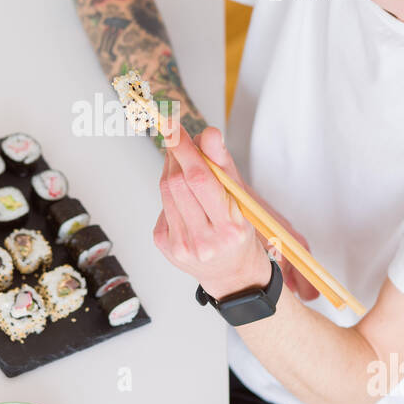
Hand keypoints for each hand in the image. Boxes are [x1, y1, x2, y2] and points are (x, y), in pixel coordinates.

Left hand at [152, 118, 270, 301]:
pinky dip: (171, 195)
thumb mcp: (242, 200)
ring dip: (171, 169)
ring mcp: (181, 246)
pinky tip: (184, 198)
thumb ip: (223, 165)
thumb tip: (207, 133)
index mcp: (229, 228)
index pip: (200, 180)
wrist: (233, 277)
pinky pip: (162, 207)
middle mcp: (203, 241)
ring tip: (182, 163)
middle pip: (177, 184)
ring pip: (166, 192)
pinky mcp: (165, 246)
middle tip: (176, 135)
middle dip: (175, 154)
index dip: (184, 150)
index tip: (174, 127)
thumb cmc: (240, 233)